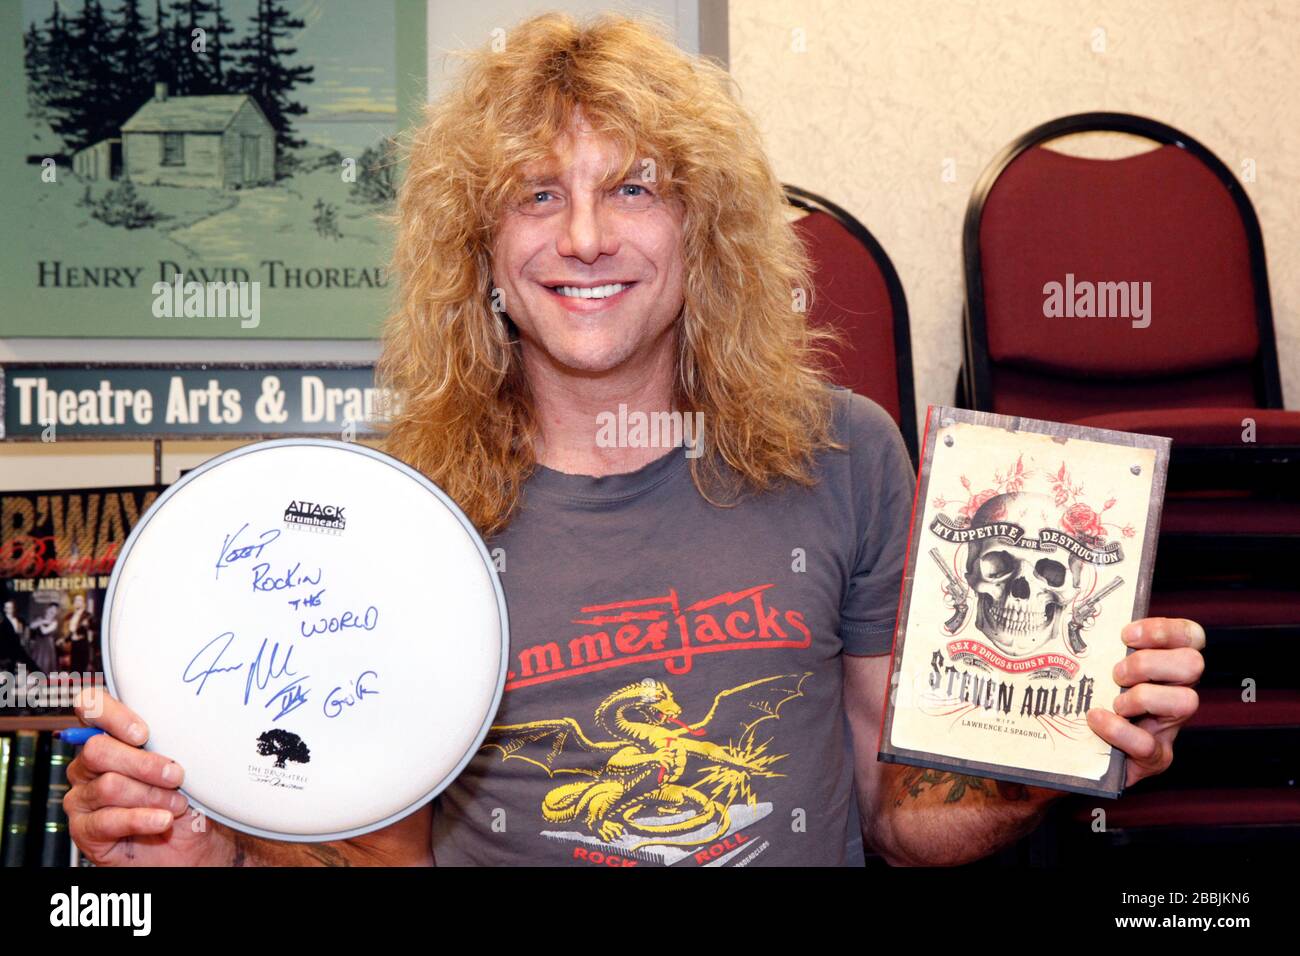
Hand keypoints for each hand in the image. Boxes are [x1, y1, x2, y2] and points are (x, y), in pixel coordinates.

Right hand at [65, 686, 231, 865]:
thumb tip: (179, 722)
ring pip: (108, 786)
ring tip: (177, 805)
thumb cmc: (185, 795)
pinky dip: (141, 819)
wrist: (191, 842)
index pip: (91, 707)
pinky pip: (107, 820)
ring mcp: (83, 797)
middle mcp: (90, 764)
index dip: (112, 715)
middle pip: (98, 750)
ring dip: (151, 795)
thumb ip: (171, 739)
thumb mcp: (184, 761)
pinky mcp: (84, 829)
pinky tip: (162, 820)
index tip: (144, 733)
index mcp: (111, 736)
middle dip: (144, 763)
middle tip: (176, 776)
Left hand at [1085, 617, 1204, 786]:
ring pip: (1185, 702)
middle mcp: (1177, 692)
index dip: (1164, 630)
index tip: (1126, 635)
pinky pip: (1148, 744)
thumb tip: (1075, 622)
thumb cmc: (1093, 699)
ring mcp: (1170, 727)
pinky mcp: (1156, 758)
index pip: (1191, 636)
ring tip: (1114, 702)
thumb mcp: (1100, 668)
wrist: (1084, 753)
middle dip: (1149, 663)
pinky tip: (1096, 720)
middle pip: (1192, 664)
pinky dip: (1118, 730)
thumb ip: (1102, 647)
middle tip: (1117, 674)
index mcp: (1167, 666)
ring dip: (1142, 697)